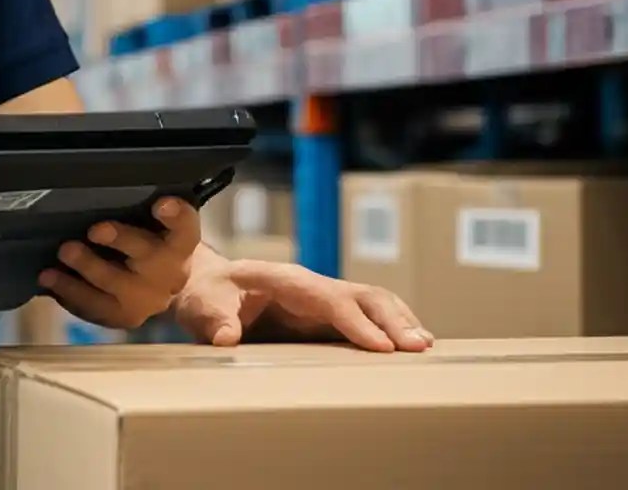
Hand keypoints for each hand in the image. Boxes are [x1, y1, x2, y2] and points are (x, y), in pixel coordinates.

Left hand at [39, 197, 199, 329]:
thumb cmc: (152, 241)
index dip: (176, 215)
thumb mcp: (156, 224)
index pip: (185, 225)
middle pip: (146, 254)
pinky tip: (50, 281)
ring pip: (115, 286)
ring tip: (59, 257)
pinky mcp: (126, 317)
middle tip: (94, 230)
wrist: (164, 286)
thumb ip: (140, 206)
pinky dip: (70, 294)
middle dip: (120, 240)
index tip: (161, 205)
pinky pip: (96, 308)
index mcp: (180, 242)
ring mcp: (148, 299)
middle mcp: (169, 272)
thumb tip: (100, 178)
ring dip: (85, 269)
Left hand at [174, 257, 432, 351]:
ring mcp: (320, 299)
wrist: (204, 287)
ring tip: (424, 348)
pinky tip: (408, 346)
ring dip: (399, 322)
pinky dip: (390, 328)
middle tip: (418, 347)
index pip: (328, 298)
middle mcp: (310, 285)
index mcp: (284, 279)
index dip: (356, 321)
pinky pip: (365, 317)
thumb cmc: (205, 294)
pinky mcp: (324, 316)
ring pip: (371, 303)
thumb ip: (214, 319)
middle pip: (361, 295)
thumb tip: (226, 338)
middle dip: (392, 319)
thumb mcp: (202, 305)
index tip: (381, 345)